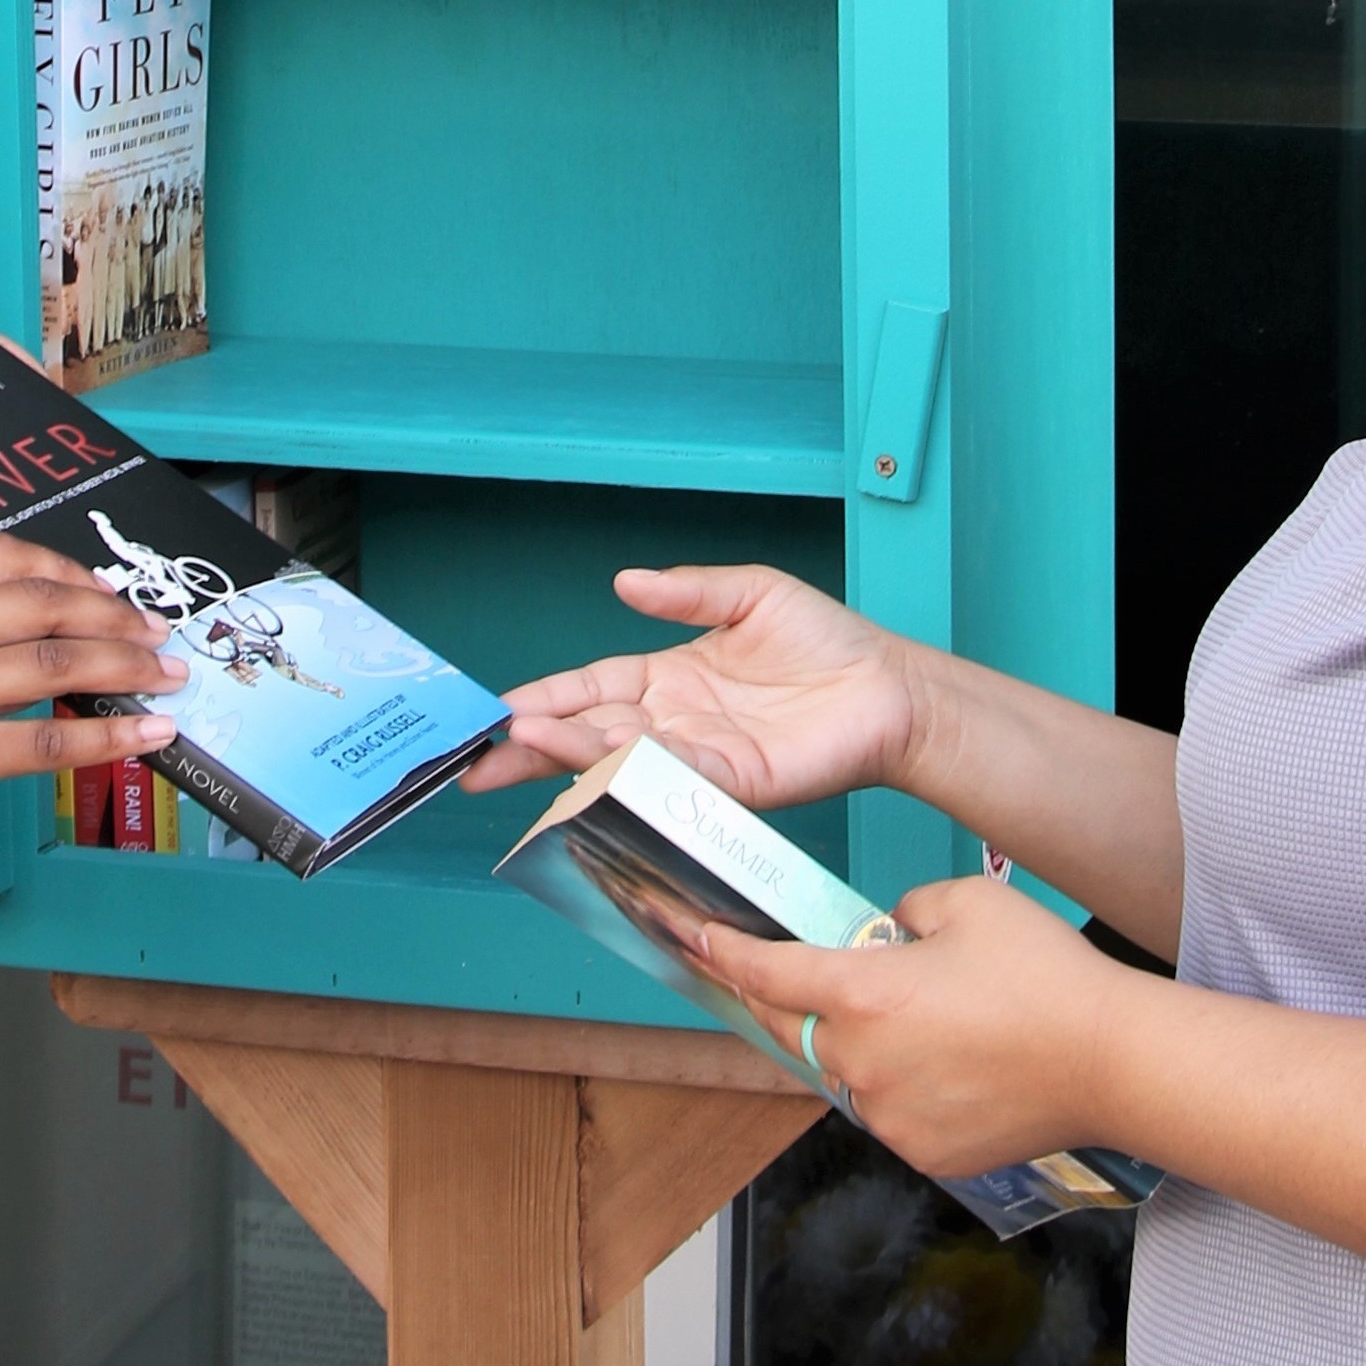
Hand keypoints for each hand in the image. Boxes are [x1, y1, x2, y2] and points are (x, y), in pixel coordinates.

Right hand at [0, 533, 183, 893]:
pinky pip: (44, 742)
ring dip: (126, 671)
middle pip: (43, 605)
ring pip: (55, 666)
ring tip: (166, 679)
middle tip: (157, 634)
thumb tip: (13, 626)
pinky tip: (145, 737)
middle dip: (116, 619)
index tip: (109, 594)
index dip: (72, 573)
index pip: (3, 558)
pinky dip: (108, 738)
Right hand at [463, 563, 925, 809]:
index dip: (544, 700)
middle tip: (476, 762)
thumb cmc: (827, 642)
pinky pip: (677, 777)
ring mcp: (700, 757)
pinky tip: (600, 762)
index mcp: (667, 679)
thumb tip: (626, 582)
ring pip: (621, 759)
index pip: (589, 690)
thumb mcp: (749, 594)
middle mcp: (673, 723)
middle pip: (588, 735)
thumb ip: (687, 590)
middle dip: (531, 747)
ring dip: (571, 755)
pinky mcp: (735, 783)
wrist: (889, 686)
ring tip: (522, 748)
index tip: (495, 712)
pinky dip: (637, 771)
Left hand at [684, 872, 1126, 1178]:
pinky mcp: (921, 1150)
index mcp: (861, 994)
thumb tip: (893, 931)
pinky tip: (951, 1066)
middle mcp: (860, 1061)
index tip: (694, 938)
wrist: (1111, 1062)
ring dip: (858, 1047)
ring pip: (845, 1073)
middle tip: (806, 978)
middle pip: (795, 1028)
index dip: (723, 952)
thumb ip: (908, 910)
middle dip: (791, 999)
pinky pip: (888, 1112)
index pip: (766, 971)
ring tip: (922, 1023)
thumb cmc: (1046, 978)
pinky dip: (901, 1087)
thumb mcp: (968, 904)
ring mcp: (887, 1114)